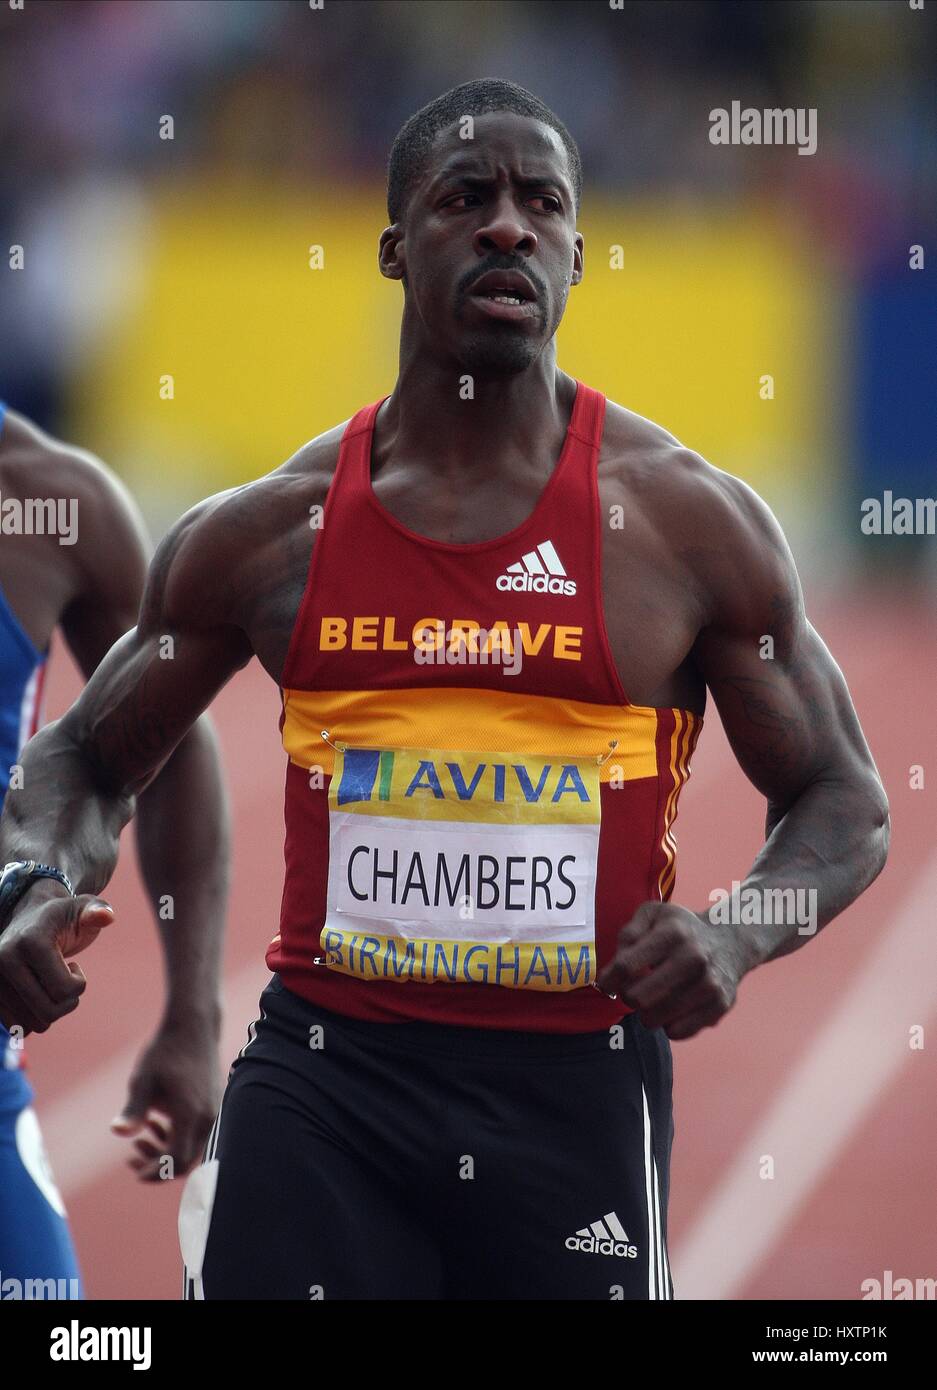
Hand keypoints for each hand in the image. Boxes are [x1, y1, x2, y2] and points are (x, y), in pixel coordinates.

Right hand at [0, 885, 114, 1032]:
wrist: (28, 920)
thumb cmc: (63, 918)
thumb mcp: (84, 910)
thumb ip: (97, 911)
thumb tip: (106, 916)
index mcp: (30, 941)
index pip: (65, 989)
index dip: (79, 983)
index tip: (73, 965)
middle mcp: (3, 960)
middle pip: (49, 1012)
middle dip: (67, 1001)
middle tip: (64, 979)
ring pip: (34, 1024)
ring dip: (50, 1010)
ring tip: (47, 985)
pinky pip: (18, 1028)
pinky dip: (32, 1018)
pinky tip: (33, 996)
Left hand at [112, 1019, 220, 1180]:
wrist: (193, 1026)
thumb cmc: (165, 1052)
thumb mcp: (143, 1080)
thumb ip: (134, 1111)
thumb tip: (117, 1132)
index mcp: (189, 1115)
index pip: (176, 1161)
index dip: (154, 1172)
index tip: (133, 1170)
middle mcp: (207, 1118)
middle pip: (186, 1161)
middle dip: (158, 1165)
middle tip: (132, 1155)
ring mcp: (213, 1111)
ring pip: (193, 1149)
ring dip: (167, 1151)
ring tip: (141, 1138)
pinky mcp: (213, 1105)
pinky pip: (198, 1134)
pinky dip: (178, 1137)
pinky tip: (157, 1123)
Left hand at [596, 902, 745, 1039]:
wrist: (730, 940)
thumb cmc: (681, 929)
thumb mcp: (653, 915)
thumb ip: (629, 934)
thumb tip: (615, 967)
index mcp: (672, 932)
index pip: (626, 966)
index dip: (609, 979)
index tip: (606, 984)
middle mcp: (693, 957)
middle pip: (638, 997)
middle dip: (627, 997)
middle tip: (633, 990)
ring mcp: (709, 983)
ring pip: (654, 1018)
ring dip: (646, 1013)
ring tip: (653, 997)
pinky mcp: (720, 1005)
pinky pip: (677, 1032)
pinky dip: (668, 1025)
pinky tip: (672, 1008)